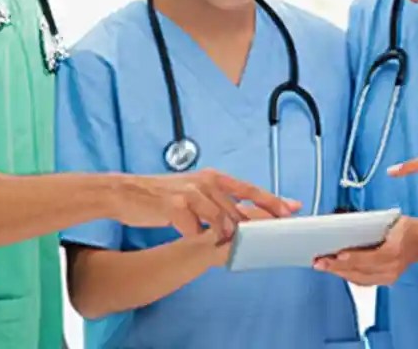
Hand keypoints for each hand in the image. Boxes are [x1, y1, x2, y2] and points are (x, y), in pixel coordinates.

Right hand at [113, 169, 298, 238]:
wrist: (127, 192)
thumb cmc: (162, 195)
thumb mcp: (193, 191)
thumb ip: (217, 202)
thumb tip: (240, 218)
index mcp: (213, 177)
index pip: (250, 189)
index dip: (271, 200)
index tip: (290, 209)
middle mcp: (205, 183)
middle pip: (238, 212)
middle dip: (247, 229)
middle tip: (255, 239)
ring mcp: (192, 194)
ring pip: (221, 223)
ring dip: (221, 237)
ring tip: (213, 240)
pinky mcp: (177, 207)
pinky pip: (196, 231)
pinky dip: (196, 238)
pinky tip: (188, 235)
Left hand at [312, 216, 417, 285]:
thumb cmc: (406, 228)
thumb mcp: (390, 221)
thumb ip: (370, 226)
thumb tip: (343, 226)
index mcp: (394, 251)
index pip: (370, 258)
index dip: (353, 258)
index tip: (337, 256)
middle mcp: (391, 268)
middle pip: (361, 271)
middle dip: (337, 267)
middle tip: (319, 262)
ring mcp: (389, 277)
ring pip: (359, 279)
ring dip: (339, 273)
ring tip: (322, 266)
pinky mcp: (386, 280)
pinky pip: (363, 281)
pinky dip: (348, 275)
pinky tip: (336, 270)